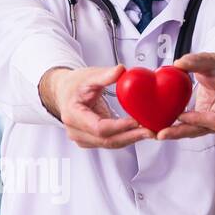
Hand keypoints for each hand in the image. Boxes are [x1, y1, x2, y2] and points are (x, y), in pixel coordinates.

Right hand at [39, 65, 155, 148]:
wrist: (65, 92)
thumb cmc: (74, 85)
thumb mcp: (89, 75)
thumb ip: (105, 74)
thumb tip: (121, 70)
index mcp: (73, 115)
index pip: (99, 128)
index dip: (119, 127)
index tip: (136, 121)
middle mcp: (76, 131)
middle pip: (107, 140)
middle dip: (130, 136)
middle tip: (150, 130)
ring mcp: (82, 138)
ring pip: (110, 144)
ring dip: (131, 139)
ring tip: (149, 131)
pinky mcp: (91, 140)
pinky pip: (111, 142)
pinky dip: (126, 138)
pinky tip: (139, 132)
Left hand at [155, 52, 214, 140]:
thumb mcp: (210, 59)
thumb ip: (195, 61)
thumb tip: (178, 64)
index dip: (198, 119)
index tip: (180, 116)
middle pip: (205, 129)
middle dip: (182, 132)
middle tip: (162, 134)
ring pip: (198, 132)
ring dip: (178, 133)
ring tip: (159, 133)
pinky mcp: (209, 124)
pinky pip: (194, 129)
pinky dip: (179, 130)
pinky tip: (164, 130)